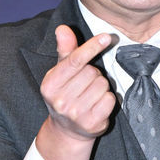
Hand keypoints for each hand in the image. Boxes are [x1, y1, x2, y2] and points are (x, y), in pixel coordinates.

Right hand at [35, 25, 115, 159]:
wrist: (67, 130)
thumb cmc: (65, 95)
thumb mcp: (60, 73)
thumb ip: (65, 51)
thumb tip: (63, 29)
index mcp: (49, 85)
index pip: (75, 61)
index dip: (91, 47)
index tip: (106, 37)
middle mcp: (60, 101)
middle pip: (92, 72)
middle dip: (93, 74)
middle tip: (85, 84)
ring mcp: (76, 114)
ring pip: (103, 85)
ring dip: (101, 87)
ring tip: (90, 95)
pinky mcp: (92, 123)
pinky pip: (110, 99)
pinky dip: (108, 99)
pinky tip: (97, 105)